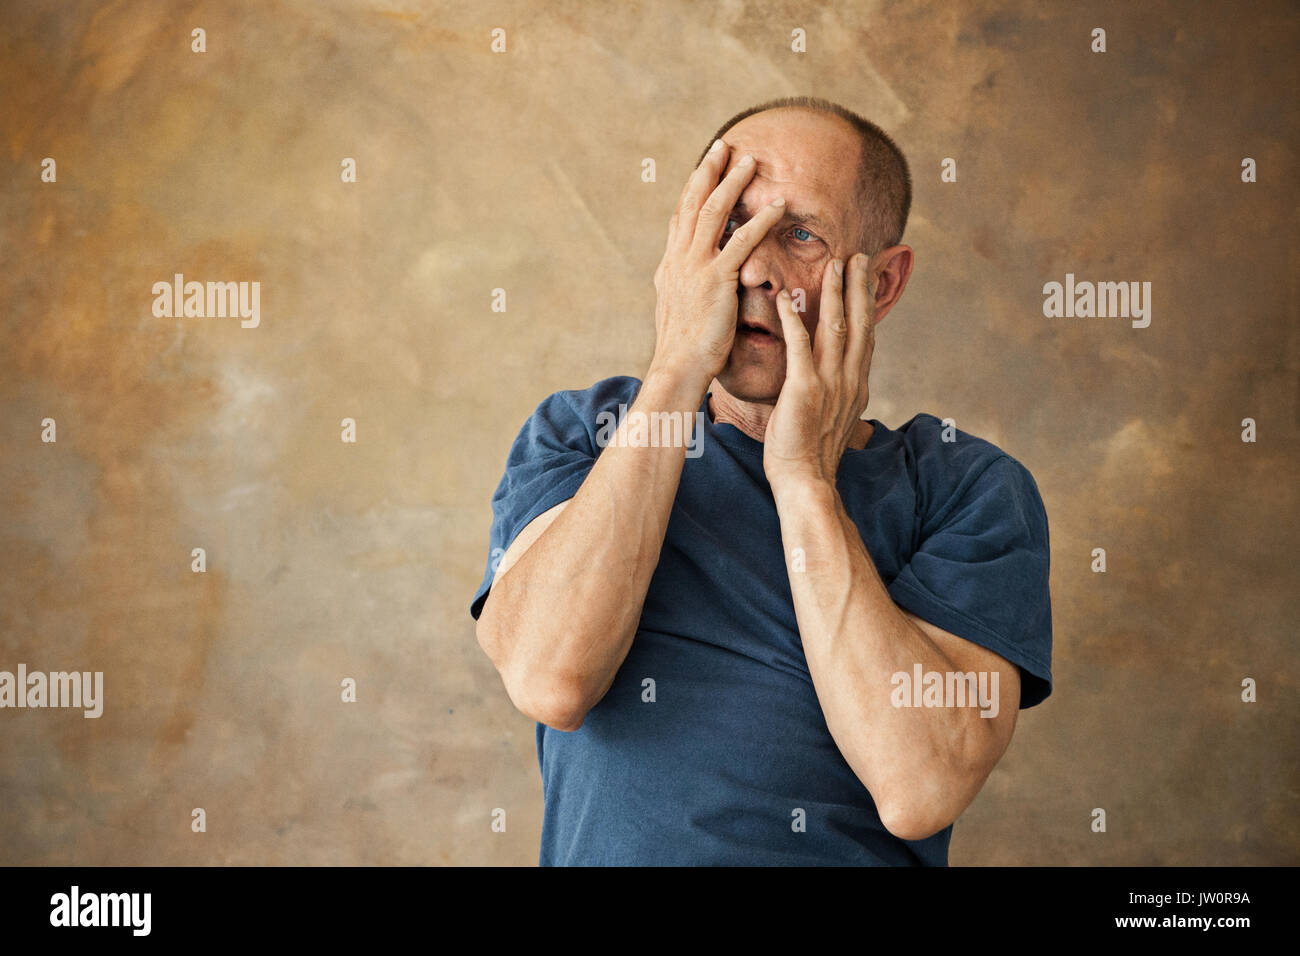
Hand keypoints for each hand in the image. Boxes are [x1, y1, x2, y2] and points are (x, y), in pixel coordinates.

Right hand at [650, 140, 787, 390]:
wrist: (678, 366)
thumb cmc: (683, 346)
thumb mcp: (678, 308)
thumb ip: (687, 284)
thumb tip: (692, 275)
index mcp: (670, 265)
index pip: (681, 216)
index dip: (692, 188)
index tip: (704, 165)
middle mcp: (679, 259)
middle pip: (693, 202)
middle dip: (708, 170)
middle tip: (724, 145)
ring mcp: (695, 267)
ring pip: (714, 212)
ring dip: (733, 183)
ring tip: (751, 161)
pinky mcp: (716, 281)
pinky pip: (741, 242)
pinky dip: (760, 220)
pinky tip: (777, 206)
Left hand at [763, 253, 877, 487]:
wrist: (806, 480)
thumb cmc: (812, 453)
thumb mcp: (832, 417)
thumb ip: (836, 392)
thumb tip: (834, 381)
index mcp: (857, 385)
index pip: (866, 336)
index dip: (868, 305)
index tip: (868, 279)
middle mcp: (849, 380)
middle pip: (859, 324)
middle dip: (859, 288)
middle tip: (859, 257)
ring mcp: (829, 383)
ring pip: (836, 327)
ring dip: (835, 293)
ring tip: (834, 265)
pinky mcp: (804, 389)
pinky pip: (800, 347)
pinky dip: (795, 320)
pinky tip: (786, 299)